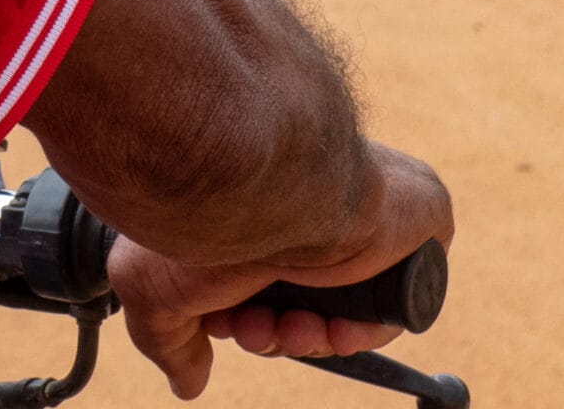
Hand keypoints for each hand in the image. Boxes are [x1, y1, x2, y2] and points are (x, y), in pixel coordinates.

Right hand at [105, 143, 453, 399]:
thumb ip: (165, 338)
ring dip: (316, 336)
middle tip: (253, 330)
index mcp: (250, 209)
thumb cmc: (197, 217)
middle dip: (277, 332)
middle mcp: (303, 207)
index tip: (223, 324)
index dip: (245, 318)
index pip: (259, 279)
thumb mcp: (152, 287)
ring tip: (289, 329)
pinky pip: (399, 298)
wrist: (256, 182)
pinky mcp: (412, 218)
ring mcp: (356, 213)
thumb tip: (187, 381)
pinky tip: (335, 330)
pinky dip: (367, 330)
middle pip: (304, 299)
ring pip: (350, 305)